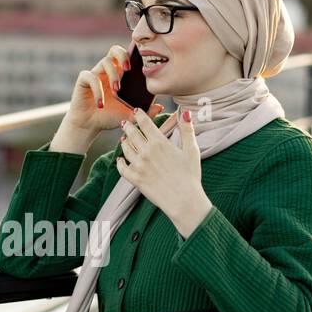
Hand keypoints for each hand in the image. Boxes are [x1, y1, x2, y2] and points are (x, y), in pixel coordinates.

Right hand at [66, 45, 164, 135]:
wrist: (89, 125)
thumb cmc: (109, 117)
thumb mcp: (130, 115)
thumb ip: (144, 112)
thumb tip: (160, 107)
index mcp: (120, 74)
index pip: (127, 55)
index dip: (133, 53)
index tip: (141, 63)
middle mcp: (108, 70)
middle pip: (115, 49)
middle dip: (123, 56)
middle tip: (128, 69)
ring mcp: (95, 73)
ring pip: (105, 61)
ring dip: (113, 75)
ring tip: (116, 91)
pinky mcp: (84, 80)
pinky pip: (90, 77)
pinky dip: (97, 90)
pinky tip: (101, 104)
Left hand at [115, 108, 212, 236]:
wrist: (183, 200)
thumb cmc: (190, 176)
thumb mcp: (192, 150)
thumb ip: (187, 130)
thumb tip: (184, 111)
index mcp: (159, 142)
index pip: (145, 123)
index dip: (139, 115)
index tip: (136, 110)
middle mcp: (146, 152)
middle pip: (132, 134)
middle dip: (128, 126)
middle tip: (125, 123)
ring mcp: (138, 166)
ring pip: (126, 149)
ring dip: (124, 142)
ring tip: (124, 139)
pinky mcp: (135, 179)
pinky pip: (122, 168)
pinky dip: (119, 163)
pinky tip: (120, 160)